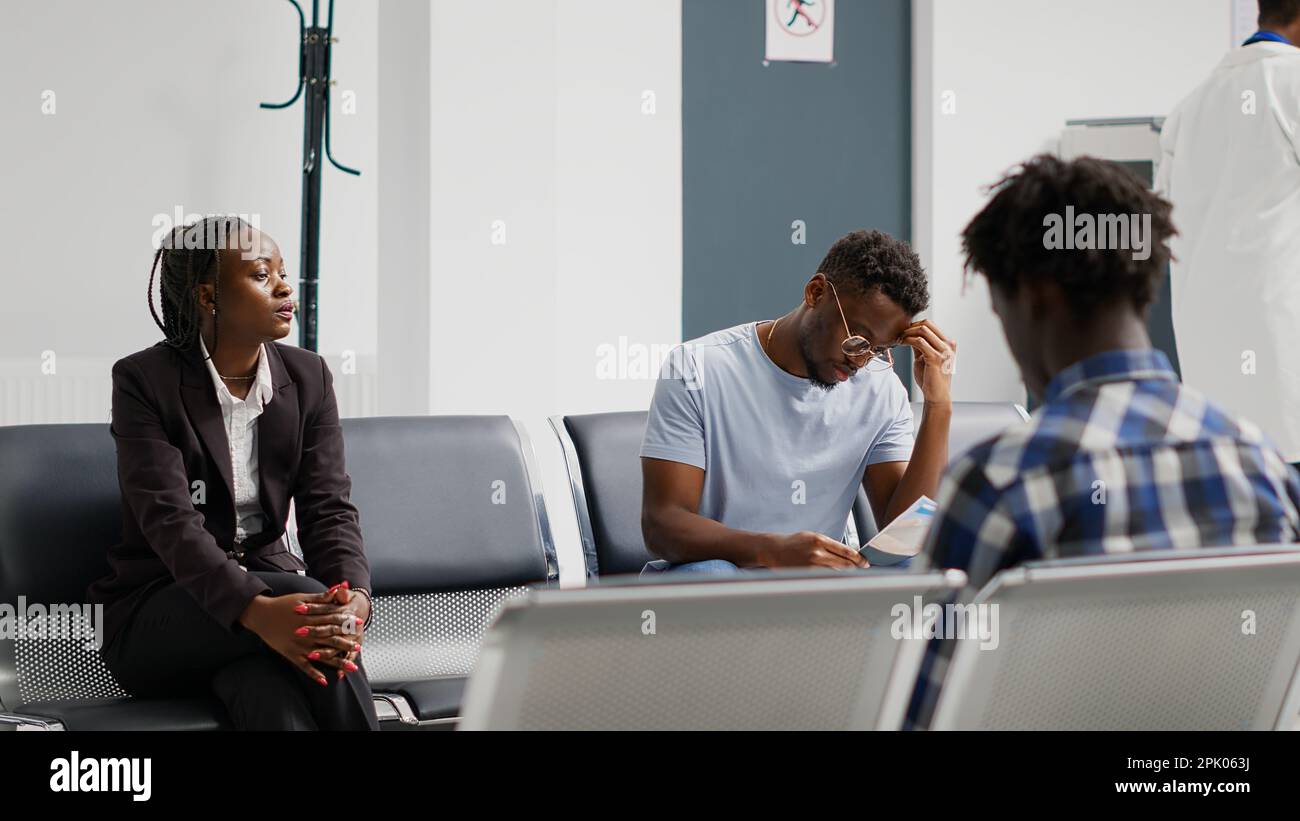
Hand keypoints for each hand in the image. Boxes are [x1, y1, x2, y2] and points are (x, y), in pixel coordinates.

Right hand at [238, 591, 361, 686]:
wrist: (261, 615)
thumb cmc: (283, 604)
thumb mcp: (302, 597)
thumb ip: (322, 597)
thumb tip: (339, 589)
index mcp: (311, 618)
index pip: (333, 620)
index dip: (347, 622)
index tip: (359, 624)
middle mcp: (307, 633)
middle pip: (330, 639)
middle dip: (346, 643)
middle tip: (359, 647)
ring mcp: (299, 646)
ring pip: (322, 655)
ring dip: (337, 662)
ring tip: (351, 667)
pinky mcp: (290, 654)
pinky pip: (304, 667)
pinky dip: (314, 674)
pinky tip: (325, 681)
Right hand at [758, 531, 868, 569]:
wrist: (774, 550)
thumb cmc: (793, 542)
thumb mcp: (812, 536)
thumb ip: (829, 545)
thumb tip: (847, 554)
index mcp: (819, 540)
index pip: (846, 551)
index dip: (859, 558)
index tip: (865, 562)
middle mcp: (817, 553)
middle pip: (844, 564)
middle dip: (855, 567)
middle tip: (862, 569)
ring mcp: (812, 566)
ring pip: (836, 573)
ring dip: (844, 574)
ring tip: (849, 574)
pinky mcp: (807, 575)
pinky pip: (825, 578)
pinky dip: (832, 578)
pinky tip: (834, 578)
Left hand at [901, 319, 955, 404]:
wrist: (936, 395)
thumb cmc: (931, 378)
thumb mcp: (925, 357)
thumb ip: (921, 345)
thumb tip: (910, 334)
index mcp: (947, 343)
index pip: (930, 325)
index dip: (914, 325)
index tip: (903, 331)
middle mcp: (948, 345)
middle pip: (927, 324)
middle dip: (910, 327)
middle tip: (899, 334)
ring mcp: (943, 350)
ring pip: (923, 330)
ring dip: (907, 333)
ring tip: (899, 339)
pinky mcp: (935, 357)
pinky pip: (919, 341)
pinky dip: (908, 340)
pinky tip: (901, 343)